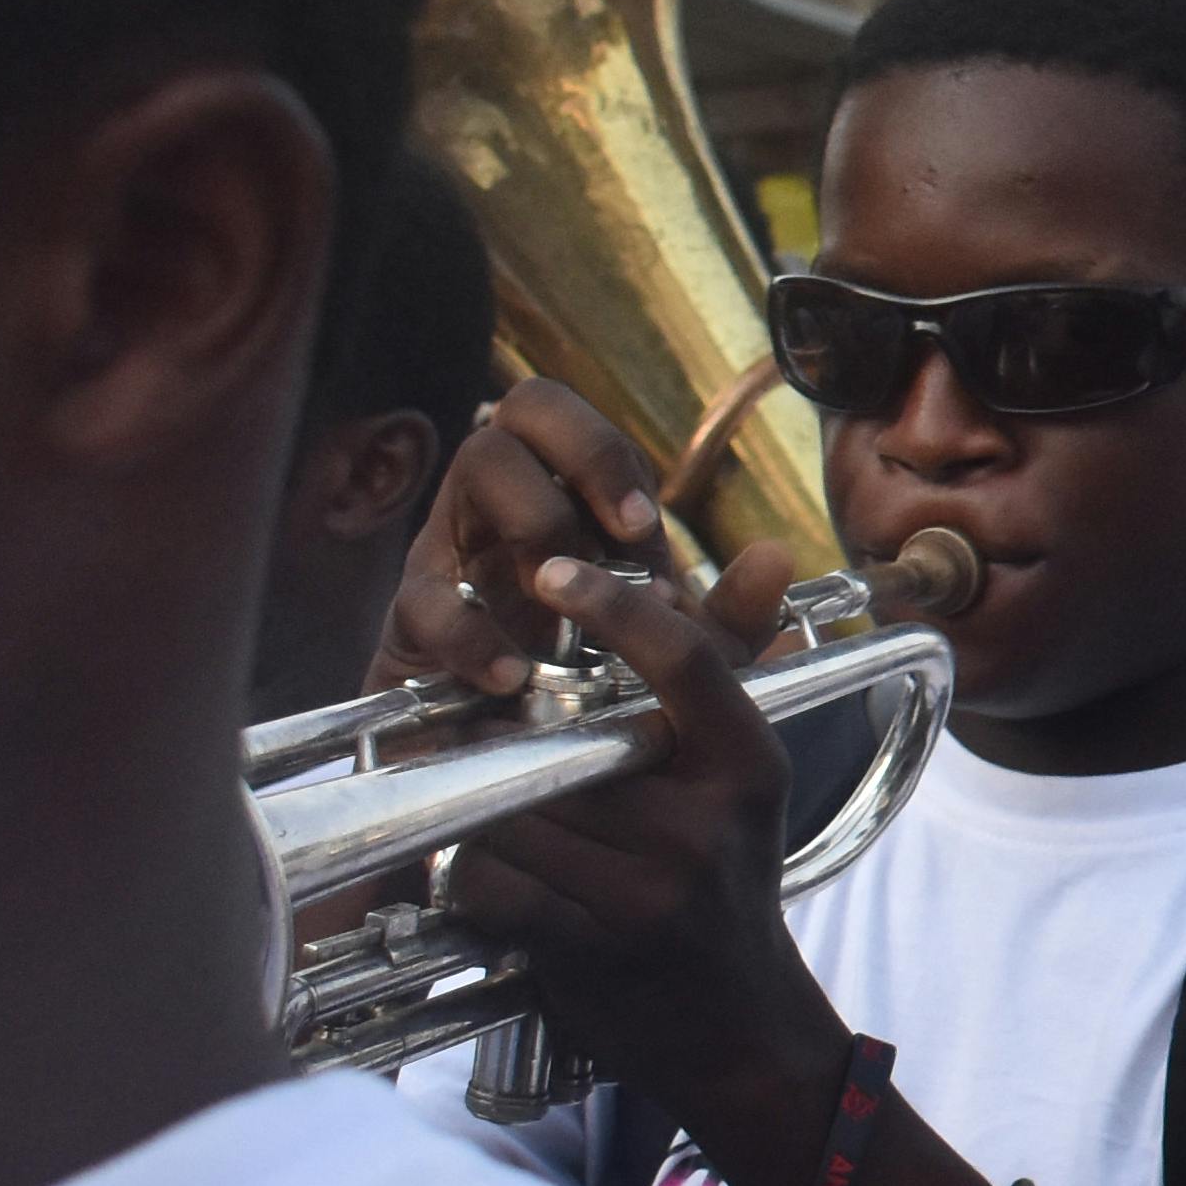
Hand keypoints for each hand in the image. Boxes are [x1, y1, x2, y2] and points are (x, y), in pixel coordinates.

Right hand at [372, 379, 795, 700]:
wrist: (514, 771)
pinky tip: (511, 675)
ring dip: (533, 521)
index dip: (602, 453)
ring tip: (567, 596)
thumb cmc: (590, 690)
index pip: (564, 417)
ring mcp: (448, 552)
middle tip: (614, 541)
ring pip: (472, 468)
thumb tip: (777, 560)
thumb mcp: (672, 663)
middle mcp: (498, 504)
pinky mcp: (409, 625)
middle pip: (516, 415)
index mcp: (557, 495)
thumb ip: (725, 621)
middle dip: (576, 460)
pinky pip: (425, 601)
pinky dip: (470, 635)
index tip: (642, 527)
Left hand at [372, 384, 852, 1143]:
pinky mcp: (591, 946)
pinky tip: (501, 891)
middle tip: (492, 756)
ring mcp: (649, 888)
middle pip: (563, 747)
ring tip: (508, 834)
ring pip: (515, 813)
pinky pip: (491, 881)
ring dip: (489, 822)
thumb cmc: (727, 890)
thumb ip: (724, 678)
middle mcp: (707, 823)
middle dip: (512, 752)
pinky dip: (476, 882)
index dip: (615, 604)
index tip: (555, 570)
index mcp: (750, 766)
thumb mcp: (741, 782)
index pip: (682, 660)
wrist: (743, 1032)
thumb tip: (762, 554)